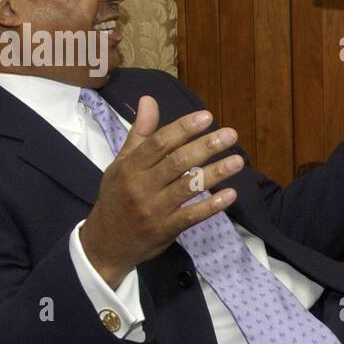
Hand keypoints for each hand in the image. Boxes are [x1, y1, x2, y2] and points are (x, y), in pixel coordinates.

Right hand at [79, 96, 242, 288]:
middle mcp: (141, 186)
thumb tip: (149, 99)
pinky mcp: (165, 229)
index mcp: (130, 167)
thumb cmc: (116, 198)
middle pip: (177, 162)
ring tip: (238, 161)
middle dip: (205, 146)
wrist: (105, 243)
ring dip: (215, 173)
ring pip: (188, 187)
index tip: (207, 117)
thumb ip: (139, 134)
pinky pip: (192, 216)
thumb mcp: (120, 164)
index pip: (159, 143)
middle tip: (231, 134)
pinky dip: (211, 205)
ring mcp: (154, 209)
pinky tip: (230, 194)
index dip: (183, 128)